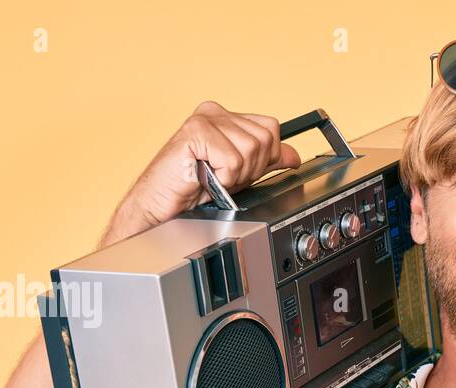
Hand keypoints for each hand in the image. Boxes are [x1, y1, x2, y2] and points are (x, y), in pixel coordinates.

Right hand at [101, 101, 301, 244]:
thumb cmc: (193, 190)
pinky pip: (232, 159)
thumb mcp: (240, 174)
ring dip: (235, 174)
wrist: (161, 206)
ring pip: (250, 149)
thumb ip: (266, 161)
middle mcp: (215, 112)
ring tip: (214, 178)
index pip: (270, 128)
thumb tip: (294, 155)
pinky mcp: (194, 132)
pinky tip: (205, 177)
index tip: (241, 171)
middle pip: (265, 138)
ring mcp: (204, 119)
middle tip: (224, 177)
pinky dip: (223, 177)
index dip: (265, 157)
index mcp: (226, 117)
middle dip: (251, 168)